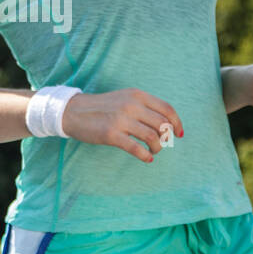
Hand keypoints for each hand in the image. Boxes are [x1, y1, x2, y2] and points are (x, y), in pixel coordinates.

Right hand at [59, 88, 184, 162]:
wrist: (73, 111)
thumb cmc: (102, 107)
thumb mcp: (125, 98)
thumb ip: (144, 106)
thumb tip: (166, 123)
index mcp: (137, 95)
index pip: (166, 109)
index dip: (177, 123)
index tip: (179, 134)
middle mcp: (131, 105)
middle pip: (162, 124)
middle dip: (167, 138)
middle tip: (162, 144)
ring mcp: (121, 119)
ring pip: (152, 137)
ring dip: (158, 147)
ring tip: (153, 151)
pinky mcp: (111, 134)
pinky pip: (136, 148)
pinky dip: (146, 156)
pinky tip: (147, 158)